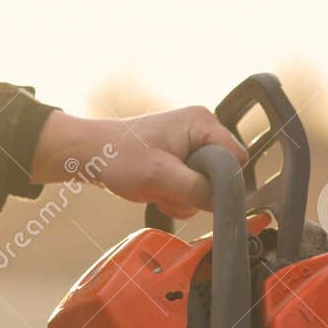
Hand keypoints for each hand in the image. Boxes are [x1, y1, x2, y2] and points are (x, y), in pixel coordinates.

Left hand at [30, 107, 247, 218]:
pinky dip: (176, 196)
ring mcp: (191, 146)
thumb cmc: (118, 156)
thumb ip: (196, 190)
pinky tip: (157, 191)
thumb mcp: (159, 176)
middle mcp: (201, 131)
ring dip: (183, 197)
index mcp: (202, 123)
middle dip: (197, 191)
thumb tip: (222, 204)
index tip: (201, 194)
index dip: (225, 182)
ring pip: (206, 186)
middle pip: (222, 175)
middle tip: (168, 189)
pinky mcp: (182, 160)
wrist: (91, 155)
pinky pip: (193, 188)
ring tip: (158, 189)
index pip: (237, 158)